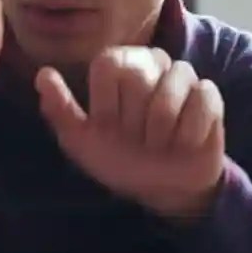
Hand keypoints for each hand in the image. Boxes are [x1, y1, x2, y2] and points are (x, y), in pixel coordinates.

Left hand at [35, 46, 225, 219]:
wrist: (160, 189)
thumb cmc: (118, 160)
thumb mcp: (82, 142)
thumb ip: (60, 109)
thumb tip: (42, 75)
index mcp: (118, 68)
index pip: (109, 64)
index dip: (108, 103)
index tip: (109, 127)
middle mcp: (150, 65)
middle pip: (140, 75)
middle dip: (135, 121)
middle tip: (137, 140)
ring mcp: (182, 78)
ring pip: (174, 85)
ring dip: (162, 129)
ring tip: (160, 145)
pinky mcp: (209, 97)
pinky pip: (203, 99)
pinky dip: (190, 131)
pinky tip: (184, 145)